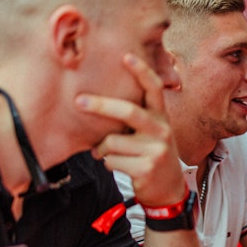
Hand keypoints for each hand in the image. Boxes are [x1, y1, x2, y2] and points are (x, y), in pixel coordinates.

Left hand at [76, 52, 185, 206]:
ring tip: (107, 154)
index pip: (154, 89)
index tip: (125, 56)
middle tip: (79, 101)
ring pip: (113, 142)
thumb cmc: (151, 155)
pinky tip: (120, 166)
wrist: (168, 190)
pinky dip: (108, 164)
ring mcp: (156, 150)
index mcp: (161, 118)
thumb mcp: (152, 133)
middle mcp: (162, 131)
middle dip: (101, 105)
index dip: (141, 72)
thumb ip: (137, 116)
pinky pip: (112, 161)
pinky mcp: (146, 168)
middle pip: (129, 111)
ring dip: (102, 149)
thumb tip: (98, 101)